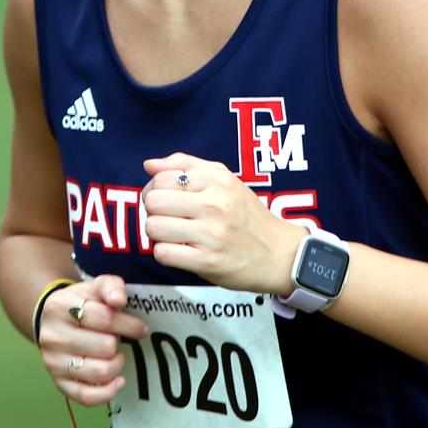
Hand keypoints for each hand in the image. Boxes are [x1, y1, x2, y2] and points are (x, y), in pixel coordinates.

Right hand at [36, 274, 147, 406]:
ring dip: (116, 365)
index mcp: (60, 307)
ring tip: (116, 356)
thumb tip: (119, 300)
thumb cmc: (81, 304)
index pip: (104, 318)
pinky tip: (118, 381)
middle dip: (118, 343)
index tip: (140, 329)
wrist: (53, 321)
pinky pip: (86, 397)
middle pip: (105, 347)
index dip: (129, 324)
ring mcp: (53, 362)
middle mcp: (52, 337)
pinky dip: (107, 392)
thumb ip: (111, 286)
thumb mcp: (95, 287)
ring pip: (99, 372)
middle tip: (117, 340)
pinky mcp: (58, 383)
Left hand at [139, 153, 303, 295]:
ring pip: (154, 228)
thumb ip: (186, 165)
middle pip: (154, 202)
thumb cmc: (247, 216)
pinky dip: (165, 254)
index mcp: (217, 181)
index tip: (166, 201)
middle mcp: (214, 205)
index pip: (162, 178)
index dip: (155, 190)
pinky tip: (180, 251)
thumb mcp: (225, 180)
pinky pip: (164, 254)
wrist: (279, 254)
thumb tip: (149, 165)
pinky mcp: (207, 262)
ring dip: (157, 234)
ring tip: (173, 235)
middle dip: (154, 212)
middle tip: (167, 218)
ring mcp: (211, 234)